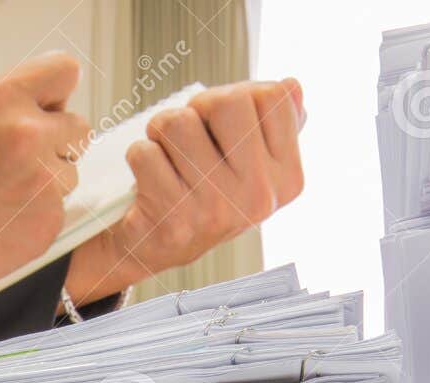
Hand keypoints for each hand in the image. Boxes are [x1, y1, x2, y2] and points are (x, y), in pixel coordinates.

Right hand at [0, 53, 89, 310]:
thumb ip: (10, 107)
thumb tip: (52, 105)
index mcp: (0, 98)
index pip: (65, 72)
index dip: (57, 94)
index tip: (48, 110)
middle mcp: (27, 132)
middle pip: (79, 127)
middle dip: (56, 144)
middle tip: (19, 164)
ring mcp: (43, 178)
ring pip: (71, 172)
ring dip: (48, 183)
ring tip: (5, 196)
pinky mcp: (50, 218)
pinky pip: (61, 208)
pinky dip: (39, 215)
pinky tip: (6, 220)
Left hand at [64, 79, 304, 305]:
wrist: (154, 246)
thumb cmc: (202, 192)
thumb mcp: (249, 160)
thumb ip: (273, 122)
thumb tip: (292, 88)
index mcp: (287, 178)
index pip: (274, 96)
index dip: (238, 97)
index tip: (224, 126)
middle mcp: (258, 197)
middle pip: (228, 101)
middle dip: (198, 108)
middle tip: (189, 136)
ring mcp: (215, 210)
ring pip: (177, 122)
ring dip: (161, 131)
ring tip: (168, 159)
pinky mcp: (172, 220)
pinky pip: (144, 153)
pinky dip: (138, 158)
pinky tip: (150, 180)